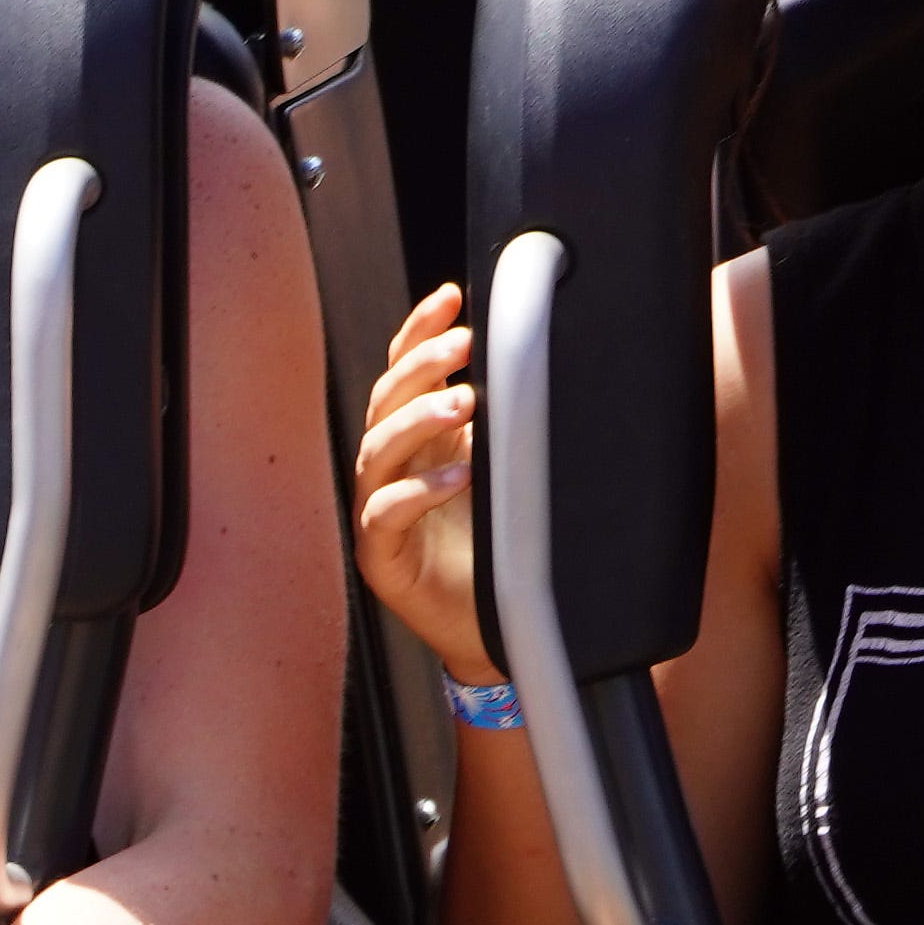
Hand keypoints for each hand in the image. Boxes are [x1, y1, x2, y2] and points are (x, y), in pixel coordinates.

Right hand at [350, 280, 495, 688]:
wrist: (501, 627)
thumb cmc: (504, 548)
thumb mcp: (512, 472)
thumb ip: (514, 426)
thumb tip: (545, 368)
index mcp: (420, 437)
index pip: (406, 370)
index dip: (420, 330)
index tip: (451, 297)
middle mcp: (391, 465)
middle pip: (386, 397)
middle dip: (422, 364)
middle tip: (463, 344)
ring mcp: (378, 507)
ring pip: (380, 447)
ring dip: (419, 419)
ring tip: (464, 403)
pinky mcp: (380, 553)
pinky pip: (386, 511)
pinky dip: (419, 490)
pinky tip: (456, 477)